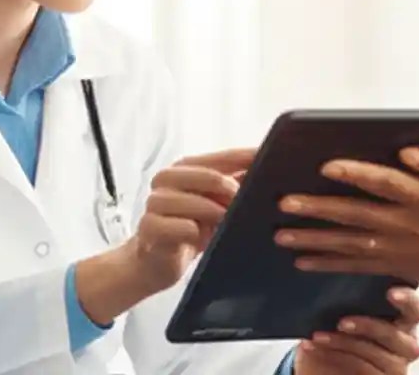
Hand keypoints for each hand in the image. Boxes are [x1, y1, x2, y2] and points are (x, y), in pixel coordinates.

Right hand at [129, 147, 254, 292]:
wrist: (156, 261)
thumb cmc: (188, 228)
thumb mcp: (213, 205)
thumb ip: (233, 185)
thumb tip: (266, 167)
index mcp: (184, 167)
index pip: (221, 157)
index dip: (246, 159)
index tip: (269, 159)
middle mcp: (166, 178)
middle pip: (209, 176)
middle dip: (231, 191)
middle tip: (245, 206)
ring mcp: (155, 202)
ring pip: (195, 202)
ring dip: (216, 214)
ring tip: (226, 224)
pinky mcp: (149, 227)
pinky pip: (183, 227)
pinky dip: (196, 233)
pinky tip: (200, 240)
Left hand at [273, 144, 418, 297]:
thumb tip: (410, 151)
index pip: (384, 182)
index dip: (355, 173)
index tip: (325, 166)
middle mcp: (409, 224)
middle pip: (356, 215)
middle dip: (317, 209)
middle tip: (283, 202)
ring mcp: (401, 248)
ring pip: (349, 243)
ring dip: (313, 239)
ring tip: (280, 234)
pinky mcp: (398, 265)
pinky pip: (357, 266)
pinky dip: (328, 263)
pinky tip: (303, 260)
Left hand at [295, 287, 418, 374]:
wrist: (329, 361)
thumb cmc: (343, 326)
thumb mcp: (349, 306)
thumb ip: (354, 291)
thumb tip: (332, 263)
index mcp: (404, 316)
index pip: (416, 307)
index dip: (407, 299)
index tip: (389, 292)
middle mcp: (406, 341)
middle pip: (396, 335)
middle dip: (368, 326)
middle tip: (342, 321)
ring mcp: (395, 363)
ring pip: (375, 354)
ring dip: (343, 343)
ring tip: (318, 335)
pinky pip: (361, 369)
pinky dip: (334, 355)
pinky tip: (313, 346)